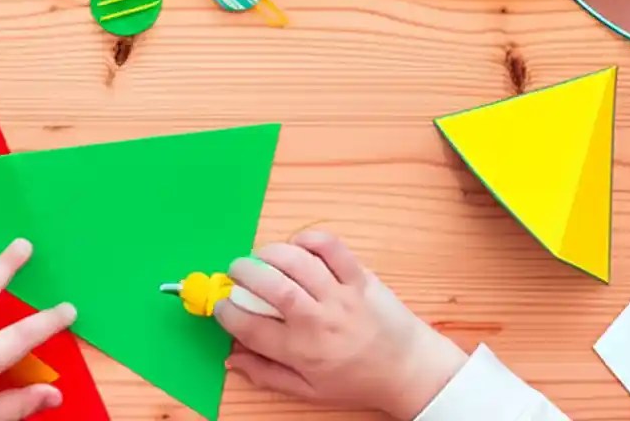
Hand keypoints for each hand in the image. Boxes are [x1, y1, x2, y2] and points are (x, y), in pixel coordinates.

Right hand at [215, 231, 467, 418]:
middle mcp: (319, 321)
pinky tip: (297, 245)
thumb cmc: (357, 381)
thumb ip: (266, 374)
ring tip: (261, 256)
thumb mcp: (309, 390)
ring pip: (298, 262)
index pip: (250, 327)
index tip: (220, 305)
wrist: (409, 370)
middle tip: (235, 272)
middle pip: (271, 287)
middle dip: (242, 273)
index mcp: (302, 352)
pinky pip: (332, 247)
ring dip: (270, 253)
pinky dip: (309, 238)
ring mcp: (341, 296)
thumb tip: (231, 359)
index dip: (226, 311)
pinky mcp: (360, 277)